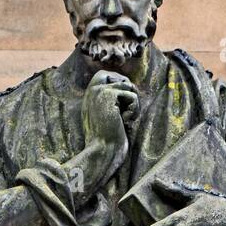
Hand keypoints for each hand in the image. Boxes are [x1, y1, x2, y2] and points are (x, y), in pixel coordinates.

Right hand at [81, 70, 138, 185]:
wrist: (102, 150)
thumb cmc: (108, 138)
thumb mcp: (109, 115)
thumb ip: (112, 99)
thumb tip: (130, 85)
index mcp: (90, 96)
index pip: (107, 75)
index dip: (121, 85)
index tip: (125, 102)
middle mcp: (92, 90)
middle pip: (119, 77)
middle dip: (130, 90)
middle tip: (129, 108)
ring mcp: (99, 90)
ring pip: (128, 86)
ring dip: (133, 103)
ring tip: (127, 118)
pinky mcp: (108, 94)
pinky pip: (132, 95)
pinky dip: (134, 109)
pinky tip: (125, 121)